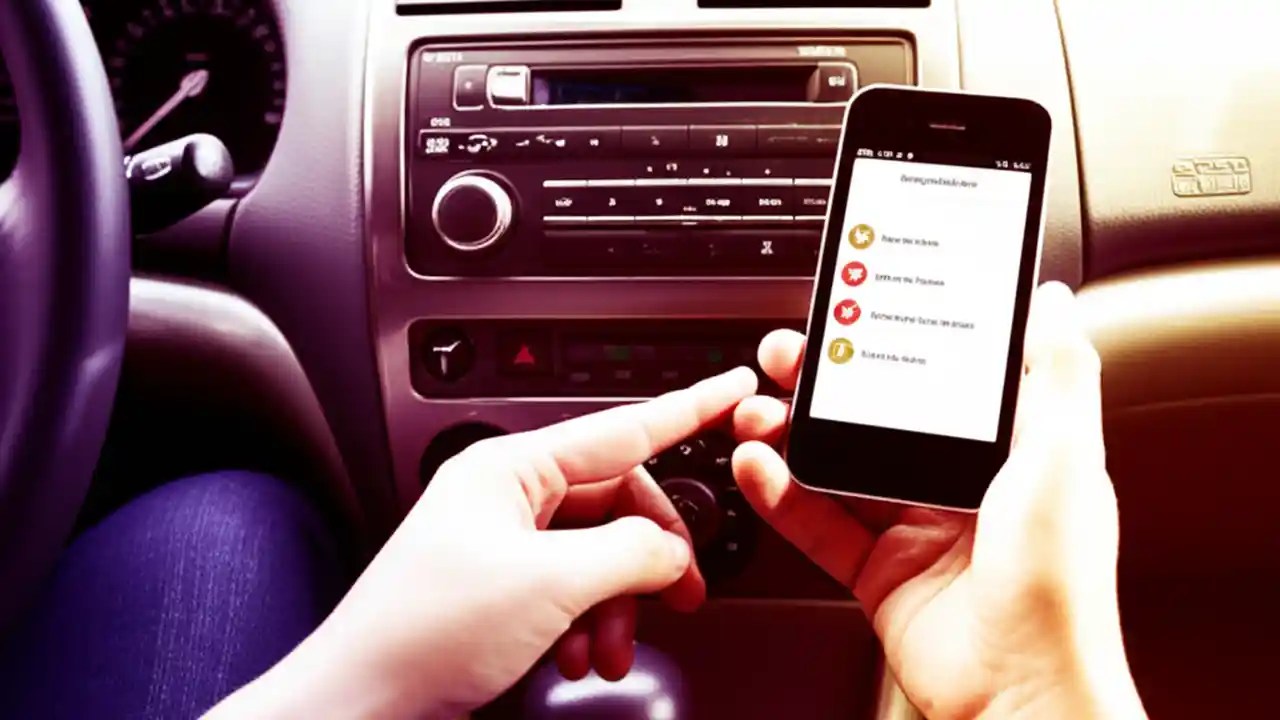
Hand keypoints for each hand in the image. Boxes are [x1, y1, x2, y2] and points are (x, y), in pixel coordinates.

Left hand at [205, 367, 756, 719]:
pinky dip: (585, 626)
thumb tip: (672, 549)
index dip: (687, 408)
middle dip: (648, 558)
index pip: (621, 427)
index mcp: (511, 468)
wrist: (359, 707)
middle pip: (615, 504)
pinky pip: (569, 592)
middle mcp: (507, 498)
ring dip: (616, 606)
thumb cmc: (422, 633)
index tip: (731, 388)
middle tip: (681, 594)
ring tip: (607, 650)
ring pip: (597, 556)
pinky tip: (574, 658)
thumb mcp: (547, 584)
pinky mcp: (499, 592)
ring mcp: (502, 545)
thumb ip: (629, 553)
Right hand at [732, 283, 1146, 719]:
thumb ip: (1056, 376)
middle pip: (878, 418)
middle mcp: (960, 486)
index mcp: (1009, 452)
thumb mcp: (1065, 462)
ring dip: (793, 434)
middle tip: (786, 358)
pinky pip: (819, 523)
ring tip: (758, 412)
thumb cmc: (1059, 591)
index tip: (854, 315)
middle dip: (826, 385)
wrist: (1018, 696)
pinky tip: (760, 467)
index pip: (941, 380)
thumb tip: (1049, 302)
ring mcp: (916, 529)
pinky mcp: (878, 571)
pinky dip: (782, 494)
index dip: (894, 345)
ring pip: (840, 464)